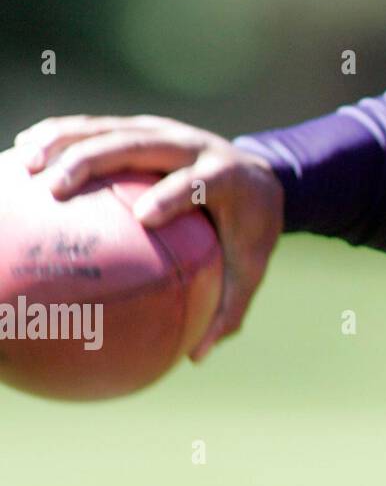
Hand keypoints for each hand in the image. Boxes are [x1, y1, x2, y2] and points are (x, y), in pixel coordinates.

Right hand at [12, 115, 284, 362]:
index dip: (174, 194)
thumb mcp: (250, 268)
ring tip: (24, 165)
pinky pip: (98, 127)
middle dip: (96, 160)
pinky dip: (61, 133)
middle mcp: (192, 146)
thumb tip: (197, 358)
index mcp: (226, 177)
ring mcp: (165, 132)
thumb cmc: (249, 231)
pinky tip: (22, 149)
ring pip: (112, 129)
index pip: (199, 182)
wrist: (262, 177)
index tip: (145, 216)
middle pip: (141, 144)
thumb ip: (229, 308)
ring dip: (66, 142)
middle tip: (55, 188)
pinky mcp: (143, 128)